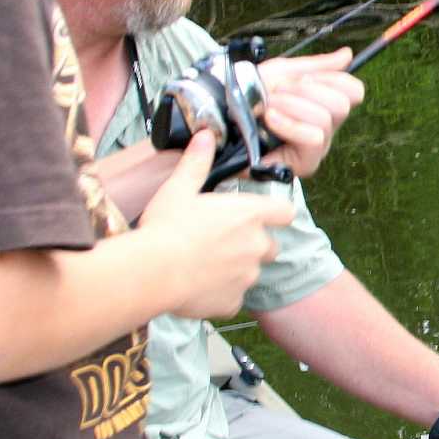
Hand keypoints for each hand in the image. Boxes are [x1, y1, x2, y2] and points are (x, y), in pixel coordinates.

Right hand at [145, 131, 293, 317]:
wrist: (152, 271)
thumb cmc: (165, 227)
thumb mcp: (179, 188)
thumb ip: (197, 163)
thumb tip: (205, 135)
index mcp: (250, 215)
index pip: (285, 213)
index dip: (276, 215)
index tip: (260, 216)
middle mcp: (257, 245)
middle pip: (270, 246)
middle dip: (253, 245)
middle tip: (221, 242)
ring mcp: (247, 276)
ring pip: (250, 272)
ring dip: (236, 270)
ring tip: (204, 265)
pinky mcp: (232, 302)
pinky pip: (233, 298)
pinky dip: (221, 294)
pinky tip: (198, 287)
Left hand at [257, 48, 366, 177]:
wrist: (217, 115)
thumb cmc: (246, 96)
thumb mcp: (281, 72)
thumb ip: (315, 66)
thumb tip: (347, 54)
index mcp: (323, 105)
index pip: (353, 91)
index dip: (332, 79)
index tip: (301, 78)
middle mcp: (325, 129)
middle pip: (341, 105)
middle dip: (306, 91)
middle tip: (278, 91)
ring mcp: (315, 149)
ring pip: (325, 121)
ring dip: (293, 106)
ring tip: (268, 106)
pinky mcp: (302, 165)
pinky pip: (312, 138)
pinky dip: (290, 124)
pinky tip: (269, 119)